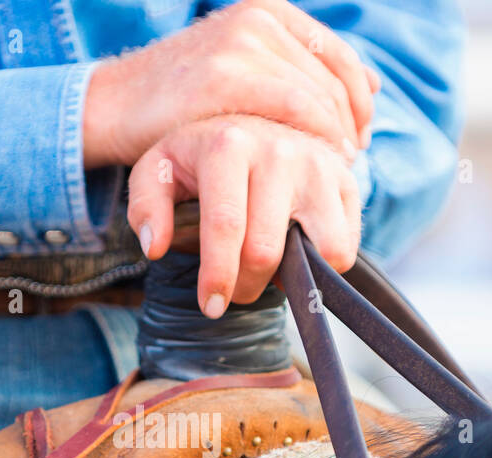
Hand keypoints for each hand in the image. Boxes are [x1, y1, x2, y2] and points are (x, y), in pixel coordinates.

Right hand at [83, 0, 380, 168]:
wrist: (113, 105)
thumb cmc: (179, 99)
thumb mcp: (242, 69)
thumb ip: (298, 70)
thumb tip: (373, 84)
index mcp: (267, 10)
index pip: (338, 56)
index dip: (358, 100)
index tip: (360, 137)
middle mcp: (258, 19)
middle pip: (333, 79)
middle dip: (350, 124)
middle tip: (349, 161)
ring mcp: (241, 44)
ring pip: (318, 96)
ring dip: (334, 137)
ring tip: (332, 170)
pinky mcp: (225, 77)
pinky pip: (294, 110)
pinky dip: (313, 140)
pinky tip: (313, 165)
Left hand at [128, 114, 360, 317]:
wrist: (252, 116)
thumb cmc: (200, 156)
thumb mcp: (158, 170)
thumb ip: (145, 206)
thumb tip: (154, 247)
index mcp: (229, 145)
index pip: (225, 226)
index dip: (218, 276)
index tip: (210, 307)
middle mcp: (279, 150)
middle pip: (266, 249)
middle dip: (246, 286)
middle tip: (234, 288)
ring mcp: (319, 164)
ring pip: (320, 250)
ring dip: (292, 277)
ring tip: (268, 268)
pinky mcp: (346, 180)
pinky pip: (345, 246)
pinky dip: (322, 264)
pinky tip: (294, 250)